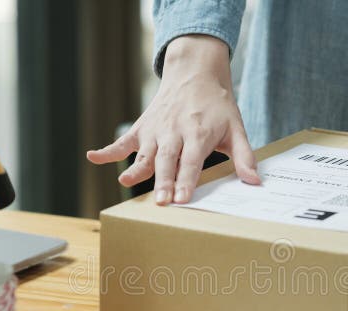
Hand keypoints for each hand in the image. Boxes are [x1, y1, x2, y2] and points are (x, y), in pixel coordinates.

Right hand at [86, 35, 259, 205]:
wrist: (195, 72)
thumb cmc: (217, 106)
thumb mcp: (237, 128)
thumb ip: (245, 157)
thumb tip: (255, 182)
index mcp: (198, 133)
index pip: (192, 161)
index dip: (187, 180)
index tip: (183, 199)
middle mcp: (175, 132)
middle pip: (168, 160)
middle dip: (164, 181)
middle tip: (161, 201)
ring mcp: (156, 130)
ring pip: (145, 153)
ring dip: (137, 169)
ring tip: (125, 183)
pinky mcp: (142, 128)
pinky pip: (123, 142)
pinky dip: (107, 151)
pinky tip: (92, 158)